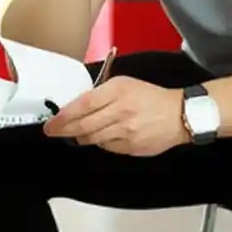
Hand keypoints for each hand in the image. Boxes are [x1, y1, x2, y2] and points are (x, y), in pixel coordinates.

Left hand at [43, 76, 189, 156]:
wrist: (180, 114)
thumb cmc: (151, 96)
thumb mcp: (124, 83)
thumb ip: (101, 92)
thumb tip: (77, 105)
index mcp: (117, 91)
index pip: (83, 104)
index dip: (64, 115)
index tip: (52, 122)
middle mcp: (121, 111)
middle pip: (84, 124)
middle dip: (63, 130)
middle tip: (52, 132)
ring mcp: (127, 131)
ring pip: (93, 138)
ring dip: (80, 137)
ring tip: (74, 133)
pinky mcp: (132, 147)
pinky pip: (108, 147)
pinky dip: (100, 142)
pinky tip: (99, 136)